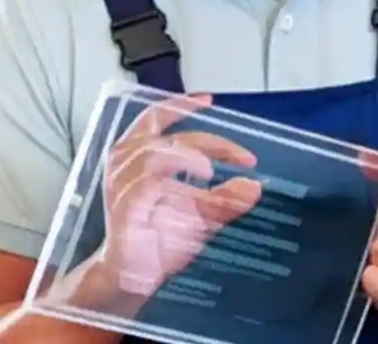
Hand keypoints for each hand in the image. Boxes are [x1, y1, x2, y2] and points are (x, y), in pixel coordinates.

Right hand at [94, 94, 262, 299]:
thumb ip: (225, 199)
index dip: (179, 105)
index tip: (208, 100)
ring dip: (189, 158)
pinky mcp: (124, 206)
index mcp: (136, 153)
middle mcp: (125, 162)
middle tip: (242, 157)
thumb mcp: (201, 214)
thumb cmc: (160, 237)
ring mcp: (122, 184)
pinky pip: (147, 186)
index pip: (154, 117)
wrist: (132, 275)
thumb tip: (255, 187)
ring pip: (154, 153)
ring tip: (211, 172)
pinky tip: (191, 193)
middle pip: (170, 137)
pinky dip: (174, 186)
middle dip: (212, 143)